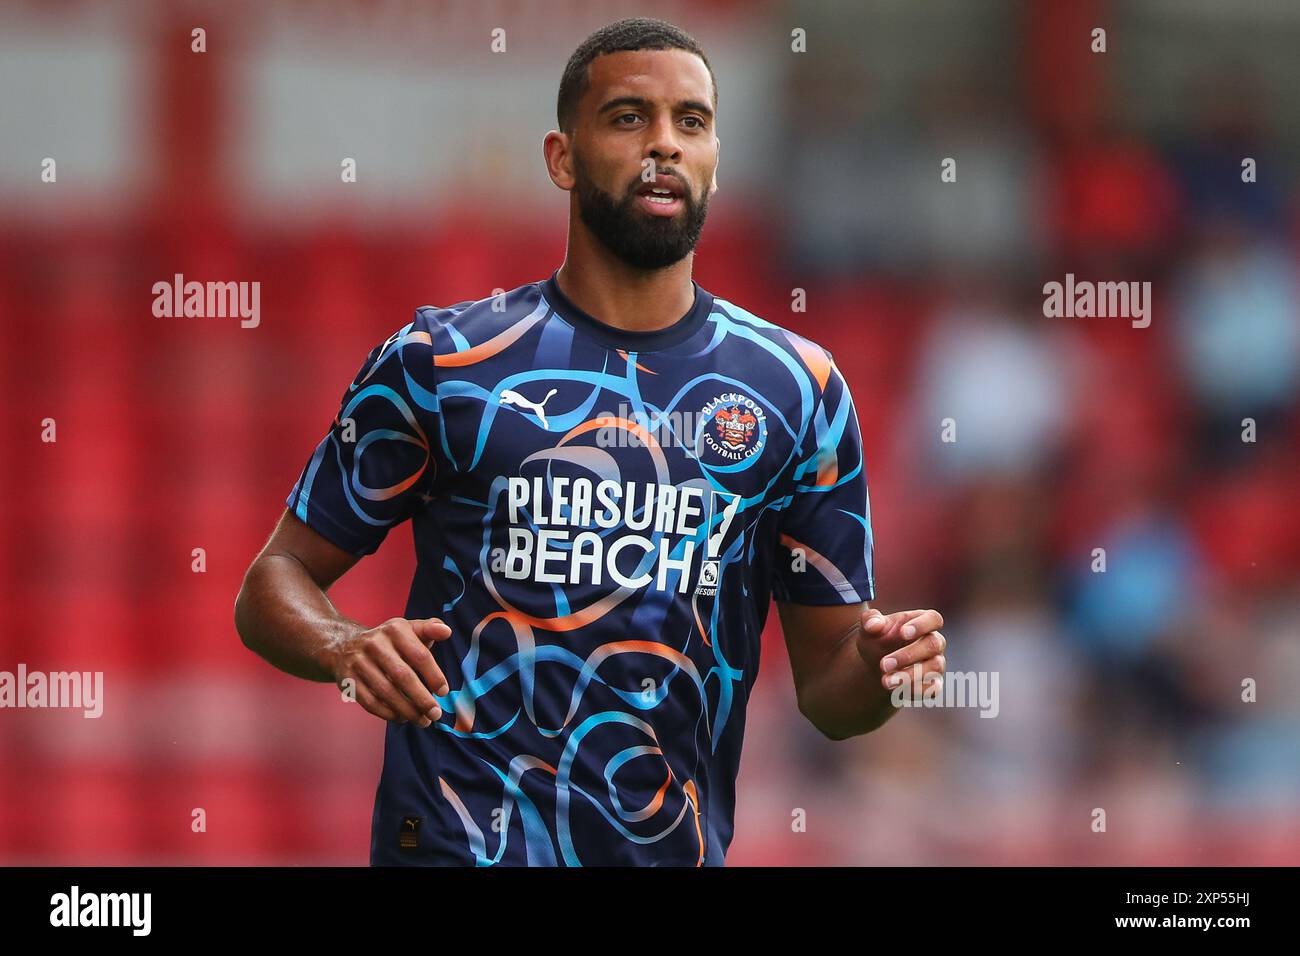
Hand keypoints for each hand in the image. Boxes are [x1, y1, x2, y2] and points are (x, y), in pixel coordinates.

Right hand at [329, 617, 452, 726]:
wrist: (344, 646)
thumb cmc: (388, 641)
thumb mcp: (408, 629)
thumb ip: (430, 629)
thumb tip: (447, 631)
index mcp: (395, 630)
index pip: (419, 655)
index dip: (433, 676)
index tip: (443, 692)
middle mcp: (375, 644)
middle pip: (402, 676)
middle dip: (422, 698)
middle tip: (435, 713)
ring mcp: (359, 662)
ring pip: (386, 692)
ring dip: (407, 710)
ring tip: (422, 720)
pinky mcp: (348, 680)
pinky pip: (370, 702)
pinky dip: (388, 714)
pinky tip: (402, 718)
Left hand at [856, 607, 945, 696]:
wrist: (875, 665)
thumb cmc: (877, 640)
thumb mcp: (869, 627)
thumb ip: (870, 620)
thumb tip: (873, 625)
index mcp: (922, 621)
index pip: (933, 619)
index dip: (922, 625)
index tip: (902, 633)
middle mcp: (934, 642)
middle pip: (933, 645)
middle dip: (908, 655)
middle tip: (883, 664)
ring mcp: (936, 663)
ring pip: (934, 668)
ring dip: (909, 676)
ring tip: (885, 681)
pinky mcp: (933, 683)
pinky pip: (934, 688)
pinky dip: (916, 690)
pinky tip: (897, 690)